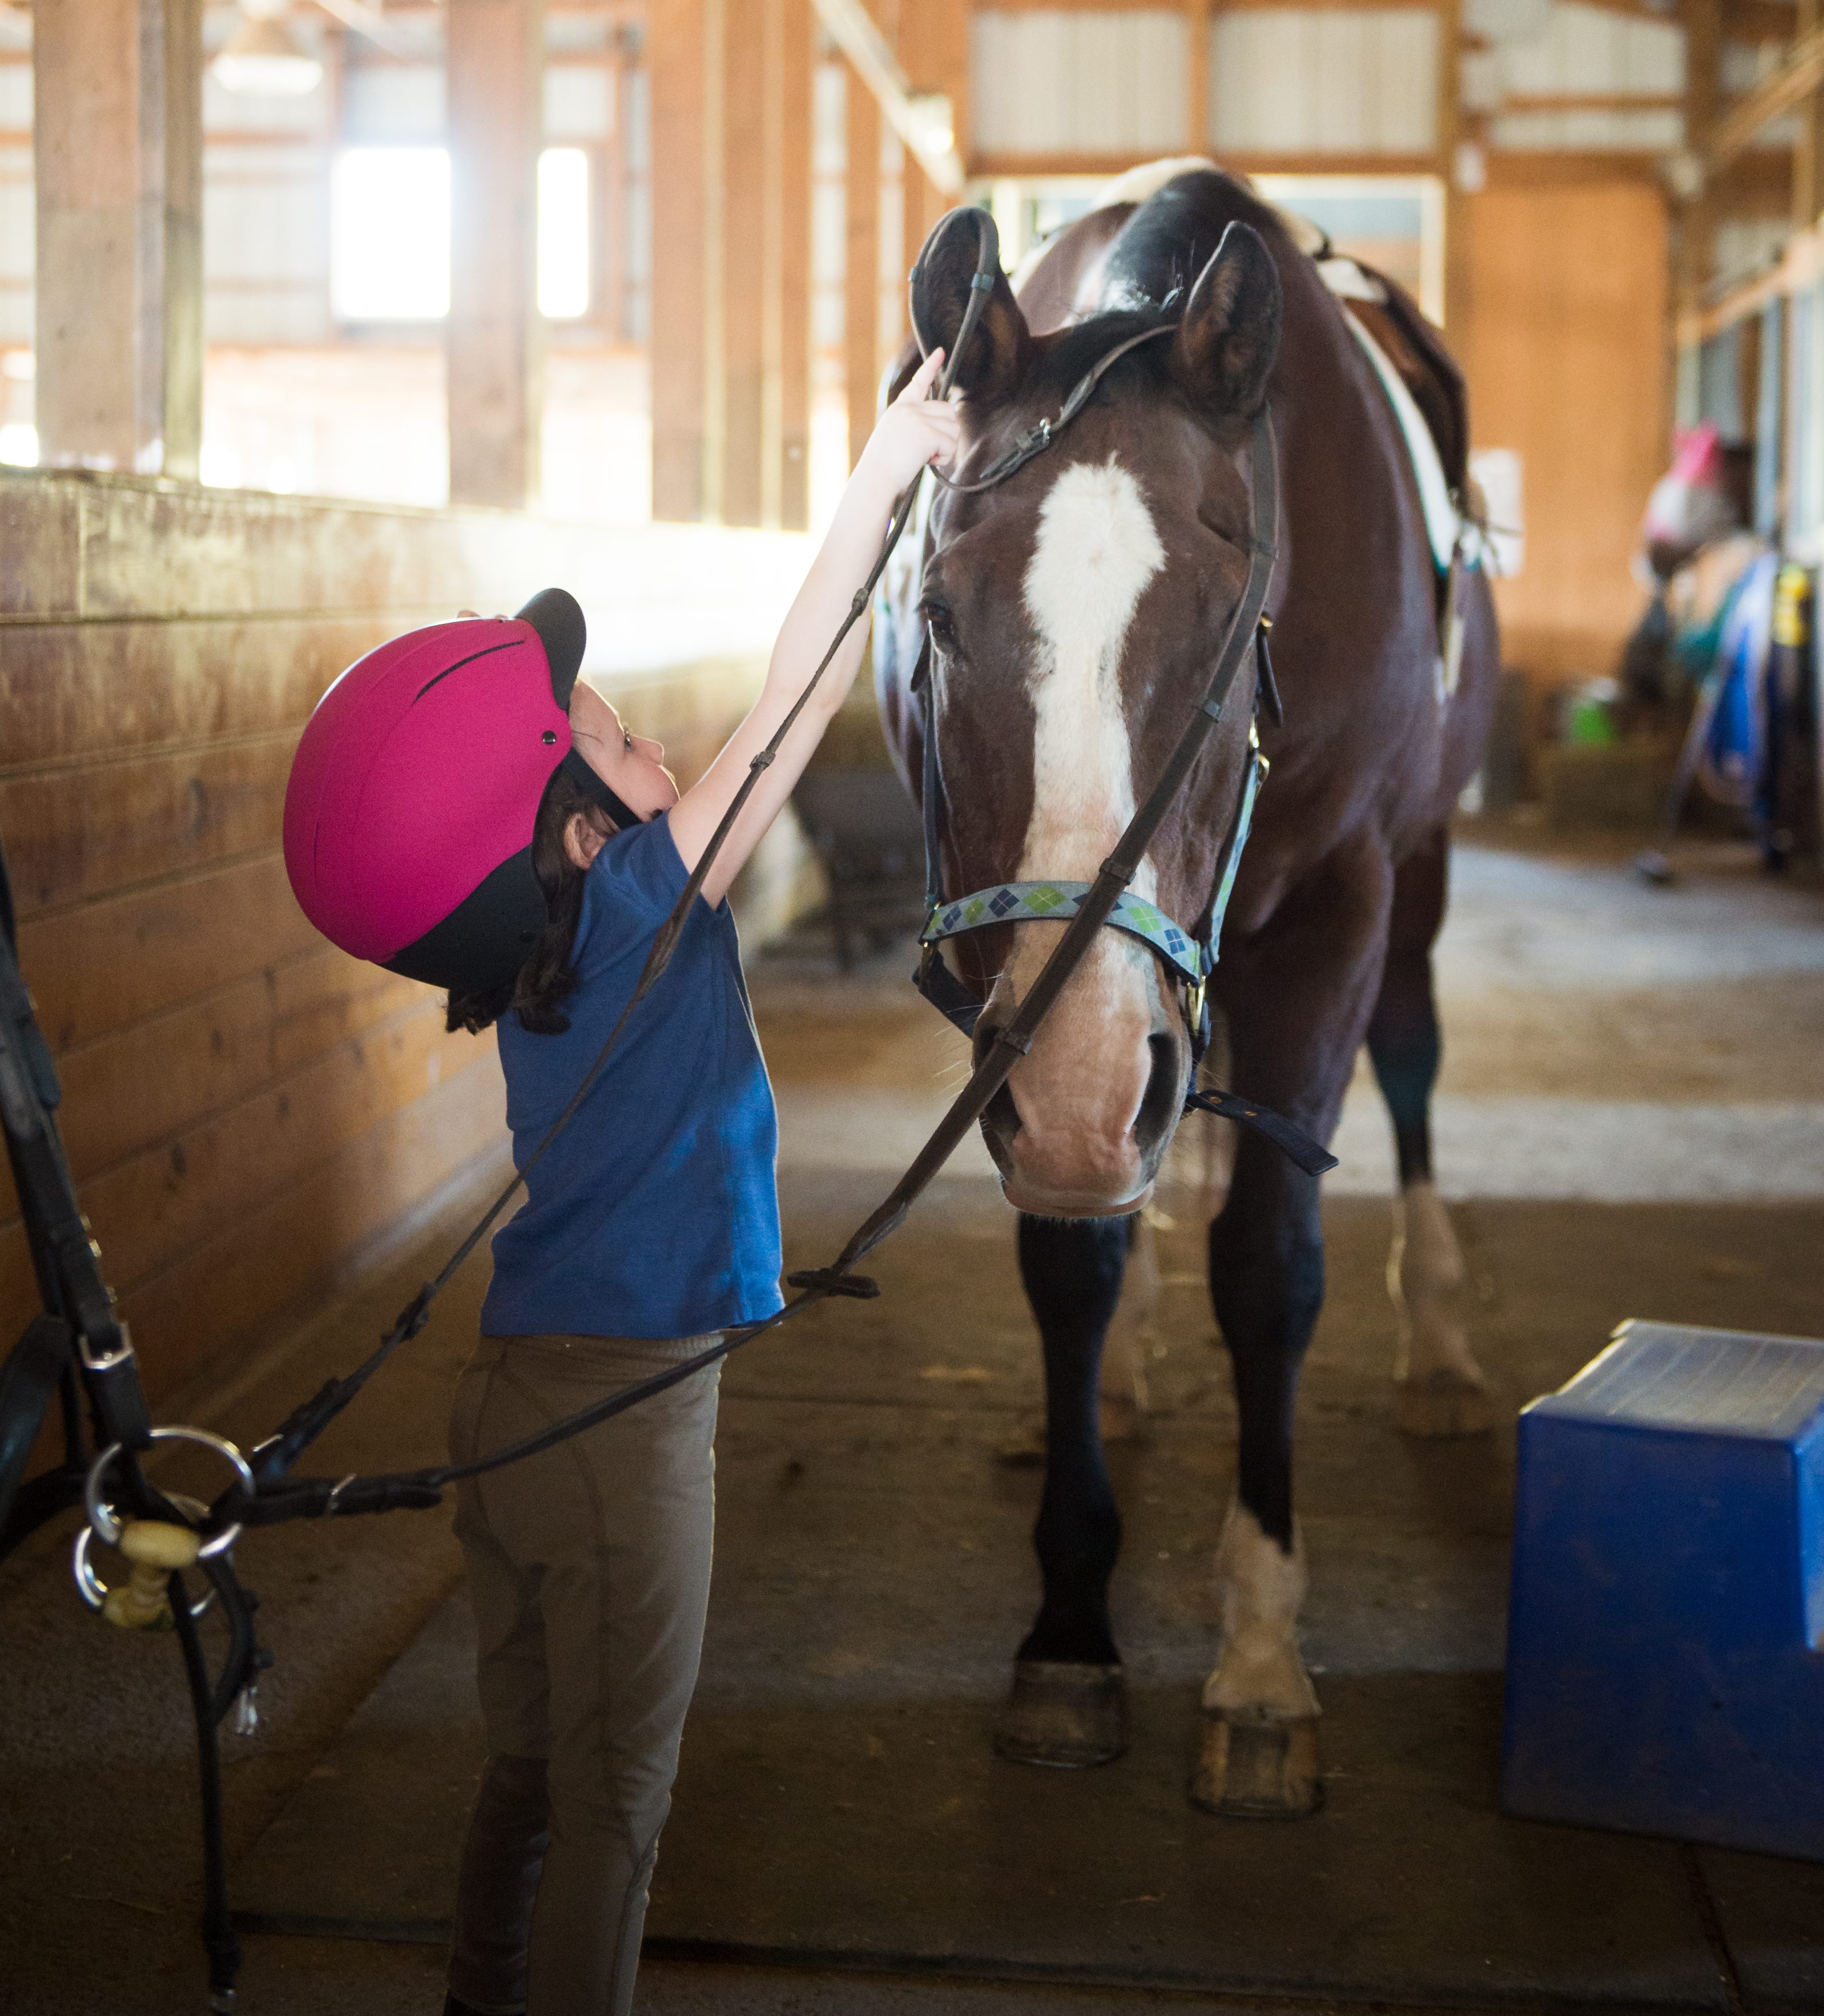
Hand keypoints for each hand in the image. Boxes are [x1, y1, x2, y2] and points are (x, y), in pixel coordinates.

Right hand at [854, 349, 960, 498]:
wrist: (875, 480)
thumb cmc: (883, 468)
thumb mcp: (894, 438)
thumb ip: (914, 427)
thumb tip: (940, 430)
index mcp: (900, 409)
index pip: (918, 383)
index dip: (931, 366)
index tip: (941, 352)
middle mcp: (909, 409)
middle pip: (948, 411)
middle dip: (946, 433)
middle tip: (930, 451)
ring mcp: (918, 419)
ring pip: (953, 428)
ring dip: (946, 447)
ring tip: (925, 458)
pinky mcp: (927, 433)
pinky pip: (951, 444)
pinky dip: (945, 458)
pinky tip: (928, 462)